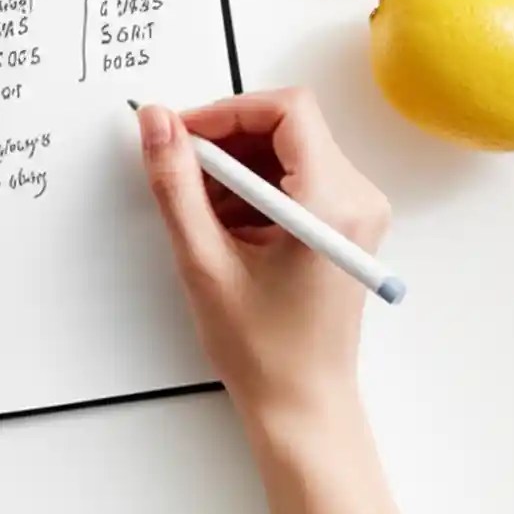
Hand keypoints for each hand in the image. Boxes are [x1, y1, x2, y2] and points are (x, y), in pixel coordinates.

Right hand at [139, 89, 409, 513]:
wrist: (301, 402)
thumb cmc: (262, 348)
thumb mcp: (204, 260)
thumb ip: (175, 183)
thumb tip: (156, 123)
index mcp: (332, 203)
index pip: (285, 110)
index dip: (225, 111)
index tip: (180, 133)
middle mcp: (357, 197)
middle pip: (287, 126)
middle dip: (226, 141)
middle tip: (180, 171)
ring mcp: (355, 209)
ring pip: (287, 149)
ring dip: (236, 168)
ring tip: (202, 213)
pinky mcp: (343, 222)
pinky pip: (294, 176)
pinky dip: (252, 188)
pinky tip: (225, 227)